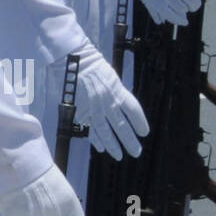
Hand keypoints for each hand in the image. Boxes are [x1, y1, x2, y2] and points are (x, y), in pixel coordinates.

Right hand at [52, 44, 147, 159]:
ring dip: (113, 145)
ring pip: (105, 130)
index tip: (144, 132)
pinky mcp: (80, 109)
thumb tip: (123, 107)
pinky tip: (101, 147)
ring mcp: (93, 107)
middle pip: (121, 125)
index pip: (133, 110)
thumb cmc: (91, 64)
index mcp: (117, 91)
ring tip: (119, 156)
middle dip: (130, 141)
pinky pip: (89, 127)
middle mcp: (107, 101)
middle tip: (136, 152)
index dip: (140, 123)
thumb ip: (116, 91)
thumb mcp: (110, 76)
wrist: (71, 59)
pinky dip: (95, 139)